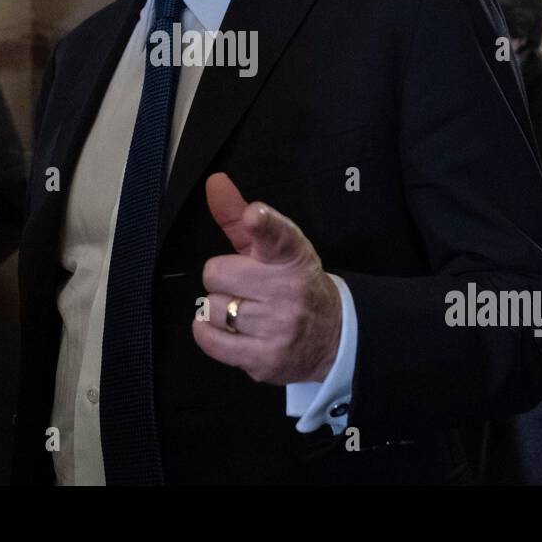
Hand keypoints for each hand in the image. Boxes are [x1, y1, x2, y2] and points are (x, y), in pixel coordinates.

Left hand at [192, 173, 340, 384]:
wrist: (333, 336)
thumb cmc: (293, 283)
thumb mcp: (274, 247)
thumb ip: (238, 215)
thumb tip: (215, 183)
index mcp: (291, 255)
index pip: (276, 235)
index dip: (263, 224)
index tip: (254, 216)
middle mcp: (286, 290)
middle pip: (216, 273)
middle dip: (223, 278)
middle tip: (244, 285)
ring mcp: (277, 327)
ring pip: (211, 307)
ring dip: (220, 309)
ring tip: (244, 310)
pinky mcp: (265, 359)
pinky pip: (210, 340)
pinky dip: (208, 331)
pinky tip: (225, 328)